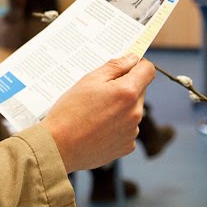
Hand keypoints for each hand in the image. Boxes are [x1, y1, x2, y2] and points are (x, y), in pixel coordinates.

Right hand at [40, 54, 155, 172]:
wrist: (58, 147)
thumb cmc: (69, 111)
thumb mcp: (89, 80)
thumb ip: (115, 66)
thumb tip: (133, 58)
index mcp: (127, 92)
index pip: (148, 70)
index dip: (138, 65)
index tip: (126, 67)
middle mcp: (135, 112)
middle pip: (139, 91)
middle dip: (125, 88)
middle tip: (100, 93)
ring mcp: (132, 131)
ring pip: (132, 111)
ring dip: (120, 108)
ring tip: (95, 114)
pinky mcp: (127, 146)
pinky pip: (127, 129)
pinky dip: (117, 126)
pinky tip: (97, 128)